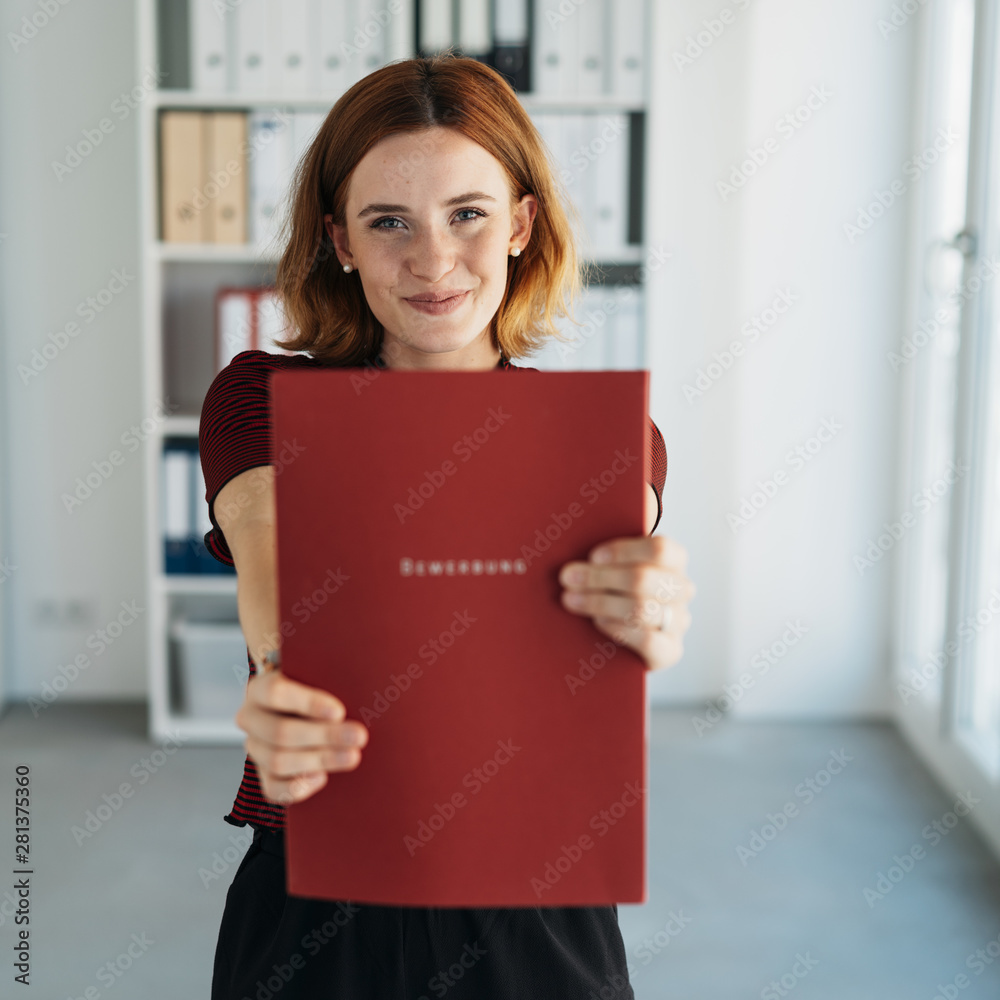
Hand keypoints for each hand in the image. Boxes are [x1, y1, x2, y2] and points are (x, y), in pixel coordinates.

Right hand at [235, 668, 369, 805]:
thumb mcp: (319, 679)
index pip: (275, 693)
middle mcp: (251, 718)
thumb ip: (329, 683)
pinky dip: (298, 786)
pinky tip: (322, 777)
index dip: (308, 703)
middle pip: (281, 731)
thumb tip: (350, 699)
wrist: (307, 712)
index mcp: (259, 689)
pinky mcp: (263, 774)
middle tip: (359, 736)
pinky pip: (274, 789)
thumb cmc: (317, 689)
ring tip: (352, 756)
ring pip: (279, 761)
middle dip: (324, 736)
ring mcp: (255, 748)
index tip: (339, 712)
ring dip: (320, 760)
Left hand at [558, 535, 694, 671]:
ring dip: (600, 602)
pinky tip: (597, 621)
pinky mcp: (670, 651)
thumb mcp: (612, 570)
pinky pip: (647, 639)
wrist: (619, 644)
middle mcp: (680, 590)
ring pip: (641, 608)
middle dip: (600, 577)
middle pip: (643, 578)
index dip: (624, 551)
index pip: (659, 549)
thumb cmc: (613, 594)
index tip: (593, 557)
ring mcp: (678, 622)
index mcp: (672, 562)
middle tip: (568, 577)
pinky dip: (618, 628)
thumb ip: (604, 560)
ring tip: (571, 600)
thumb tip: (575, 560)